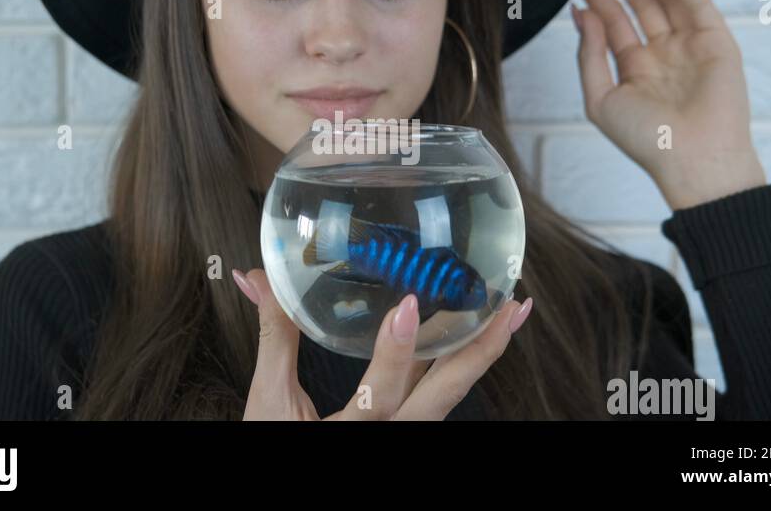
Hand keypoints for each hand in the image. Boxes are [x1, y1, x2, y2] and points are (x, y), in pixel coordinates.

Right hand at [231, 268, 531, 419]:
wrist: (287, 491)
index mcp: (355, 432)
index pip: (383, 392)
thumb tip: (258, 281)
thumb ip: (274, 338)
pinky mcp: (408, 425)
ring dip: (480, 352)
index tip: (407, 307)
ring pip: (451, 392)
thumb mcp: (271, 401)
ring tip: (507, 312)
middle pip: (447, 394)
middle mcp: (392, 435)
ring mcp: (407, 433)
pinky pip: (437, 393)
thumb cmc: (275, 448)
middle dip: (483, 349)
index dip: (397, 351)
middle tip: (511, 306)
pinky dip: (457, 361)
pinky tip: (470, 334)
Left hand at [572, 0, 766, 209]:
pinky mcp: (716, 40)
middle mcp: (663, 52)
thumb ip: (589, 54)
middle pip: (638, 3)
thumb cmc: (645, 139)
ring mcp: (690, 45)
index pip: (613, 21)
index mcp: (636, 67)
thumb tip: (579, 13)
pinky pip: (695, 2)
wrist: (691, 160)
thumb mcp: (600, 98)